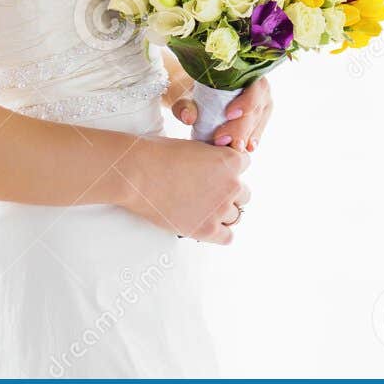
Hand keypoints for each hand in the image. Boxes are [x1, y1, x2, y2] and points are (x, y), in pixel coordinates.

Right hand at [116, 135, 251, 244]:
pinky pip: (227, 237)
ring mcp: (220, 210)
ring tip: (204, 209)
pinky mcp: (206, 230)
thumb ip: (213, 157)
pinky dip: (219, 233)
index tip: (216, 171)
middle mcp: (231, 185)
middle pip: (244, 193)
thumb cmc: (158, 154)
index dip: (229, 168)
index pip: (245, 164)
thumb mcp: (195, 146)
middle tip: (208, 192)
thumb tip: (217, 167)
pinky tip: (206, 225)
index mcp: (230, 161)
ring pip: (236, 215)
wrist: (137, 174)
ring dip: (223, 212)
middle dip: (228, 192)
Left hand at [171, 75, 272, 150]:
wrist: (195, 92)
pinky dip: (253, 137)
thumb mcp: (184, 95)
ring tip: (234, 148)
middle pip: (256, 107)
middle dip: (241, 126)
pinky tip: (248, 148)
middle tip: (223, 140)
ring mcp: (262, 101)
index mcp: (243, 72)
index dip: (246, 101)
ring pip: (259, 119)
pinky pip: (259, 127)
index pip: (254, 86)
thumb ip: (184, 104)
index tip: (229, 114)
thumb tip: (188, 117)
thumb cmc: (192, 90)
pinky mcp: (260, 116)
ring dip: (247, 135)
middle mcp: (257, 85)